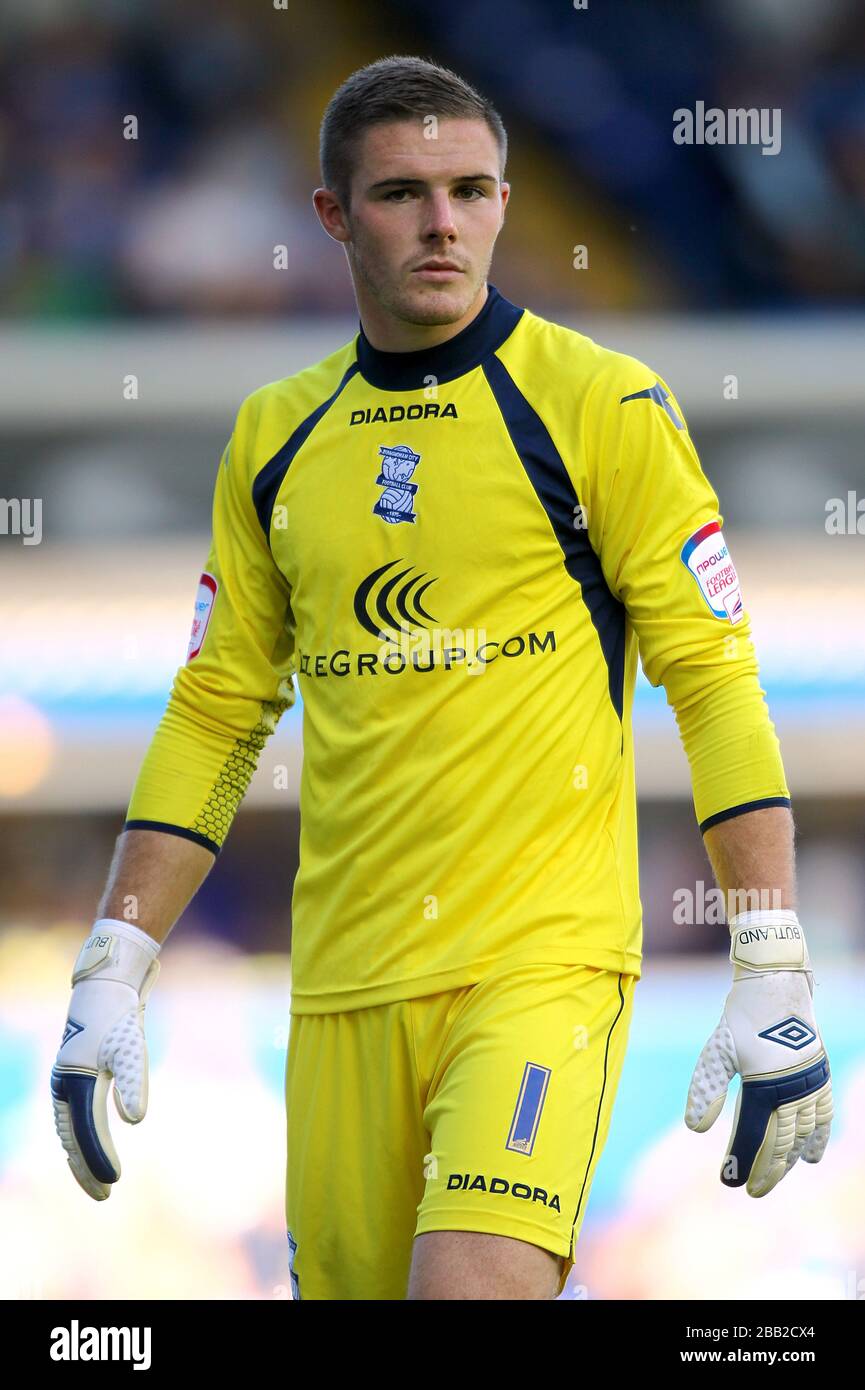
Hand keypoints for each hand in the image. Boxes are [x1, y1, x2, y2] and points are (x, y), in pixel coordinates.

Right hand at [51, 920, 160, 1199]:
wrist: (108, 980)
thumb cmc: (118, 1014)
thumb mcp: (131, 1048)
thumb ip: (132, 1083)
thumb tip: (134, 1121)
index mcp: (74, 1083)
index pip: (86, 1133)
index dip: (98, 1160)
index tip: (113, 1184)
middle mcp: (66, 1084)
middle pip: (71, 1137)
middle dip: (85, 1167)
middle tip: (103, 1196)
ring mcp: (70, 1077)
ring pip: (69, 1127)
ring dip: (81, 1154)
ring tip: (97, 1177)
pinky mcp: (80, 1070)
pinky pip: (73, 1113)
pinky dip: (79, 1133)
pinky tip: (90, 1140)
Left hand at [685, 910, 831, 1195]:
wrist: (776, 987)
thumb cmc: (741, 1019)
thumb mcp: (718, 1051)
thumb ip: (707, 1090)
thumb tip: (695, 1128)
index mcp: (763, 1086)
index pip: (750, 1136)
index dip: (739, 1161)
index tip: (728, 1182)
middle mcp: (791, 1091)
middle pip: (779, 1144)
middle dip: (765, 1170)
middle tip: (752, 1192)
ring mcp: (809, 1086)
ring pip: (801, 1136)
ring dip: (788, 1160)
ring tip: (774, 1177)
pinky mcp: (819, 1078)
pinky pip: (823, 1117)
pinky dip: (817, 1139)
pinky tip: (809, 1159)